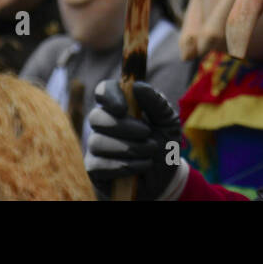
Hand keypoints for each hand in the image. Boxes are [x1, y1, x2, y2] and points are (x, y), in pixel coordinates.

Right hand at [85, 80, 184, 200]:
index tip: (123, 107)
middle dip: (123, 126)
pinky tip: (141, 166)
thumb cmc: (165, 144)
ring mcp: (97, 146)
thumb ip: (156, 102)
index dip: (109, 95)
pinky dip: (123, 165)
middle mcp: (105, 124)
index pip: (104, 90)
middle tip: (146, 133)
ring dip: (128, 147)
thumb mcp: (168, 121)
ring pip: (97, 142)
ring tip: (149, 152)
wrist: (167, 177)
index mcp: (121, 105)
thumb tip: (137, 86)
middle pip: (96, 117)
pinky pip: (98, 164)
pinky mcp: (95, 169)